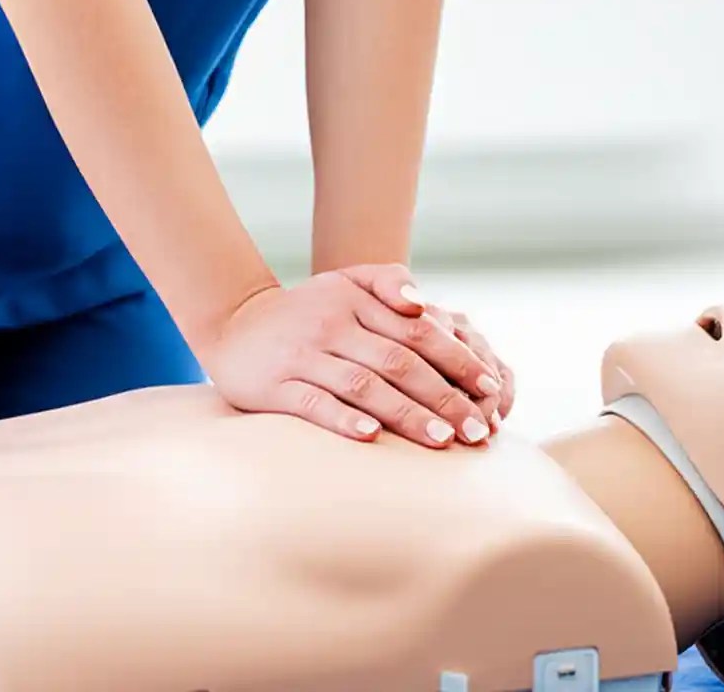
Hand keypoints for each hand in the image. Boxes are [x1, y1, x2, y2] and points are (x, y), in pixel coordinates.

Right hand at [198, 264, 502, 447]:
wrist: (234, 325)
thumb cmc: (307, 310)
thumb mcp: (346, 282)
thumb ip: (389, 282)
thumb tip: (425, 305)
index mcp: (356, 301)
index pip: (418, 332)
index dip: (458, 361)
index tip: (489, 389)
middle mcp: (332, 325)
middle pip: (399, 362)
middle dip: (444, 397)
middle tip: (476, 430)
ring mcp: (302, 356)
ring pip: (363, 386)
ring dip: (406, 414)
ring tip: (441, 440)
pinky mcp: (274, 385)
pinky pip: (313, 404)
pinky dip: (342, 419)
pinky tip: (371, 437)